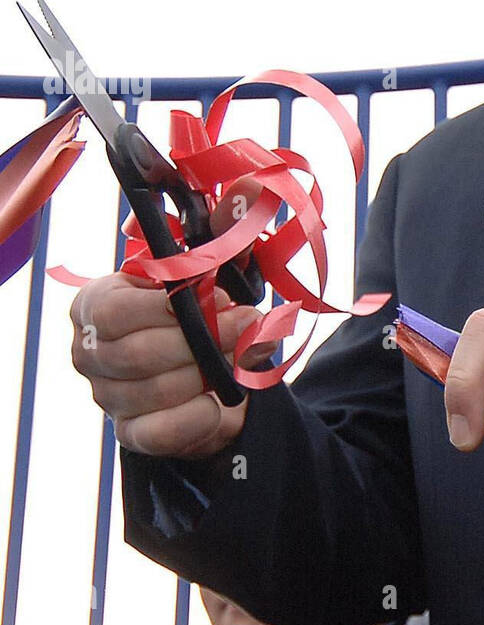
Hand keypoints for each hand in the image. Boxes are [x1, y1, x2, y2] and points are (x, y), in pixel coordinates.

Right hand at [70, 180, 276, 457]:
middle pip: (136, 353)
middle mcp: (91, 352)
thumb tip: (250, 191)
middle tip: (245, 324)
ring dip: (209, 373)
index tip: (220, 297)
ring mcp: (109, 396)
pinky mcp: (133, 433)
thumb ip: (225, 233)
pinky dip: (198, 416)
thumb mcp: (216, 270)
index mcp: (98, 304)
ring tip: (241, 355)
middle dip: (202, 340)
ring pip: (154, 390)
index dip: (168, 307)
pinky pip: (160, 431)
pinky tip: (221, 401)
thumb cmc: (205, 313)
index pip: (114, 310)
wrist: (218, 375)